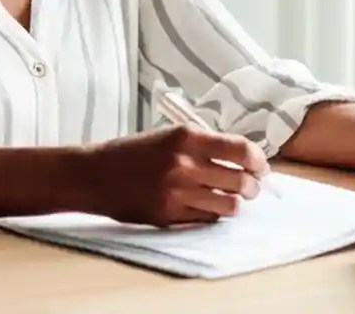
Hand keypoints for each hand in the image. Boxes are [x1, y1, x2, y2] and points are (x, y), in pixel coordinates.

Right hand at [78, 126, 269, 226]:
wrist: (93, 174)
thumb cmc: (133, 153)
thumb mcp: (169, 136)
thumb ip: (204, 145)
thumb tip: (243, 158)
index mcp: (187, 138)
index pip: (241, 150)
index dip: (258, 161)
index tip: (260, 166)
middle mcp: (184, 165)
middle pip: (241, 181)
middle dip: (252, 186)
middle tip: (251, 186)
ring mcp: (176, 193)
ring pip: (229, 205)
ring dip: (235, 203)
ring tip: (231, 199)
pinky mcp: (168, 215)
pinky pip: (207, 219)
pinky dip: (213, 214)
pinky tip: (207, 206)